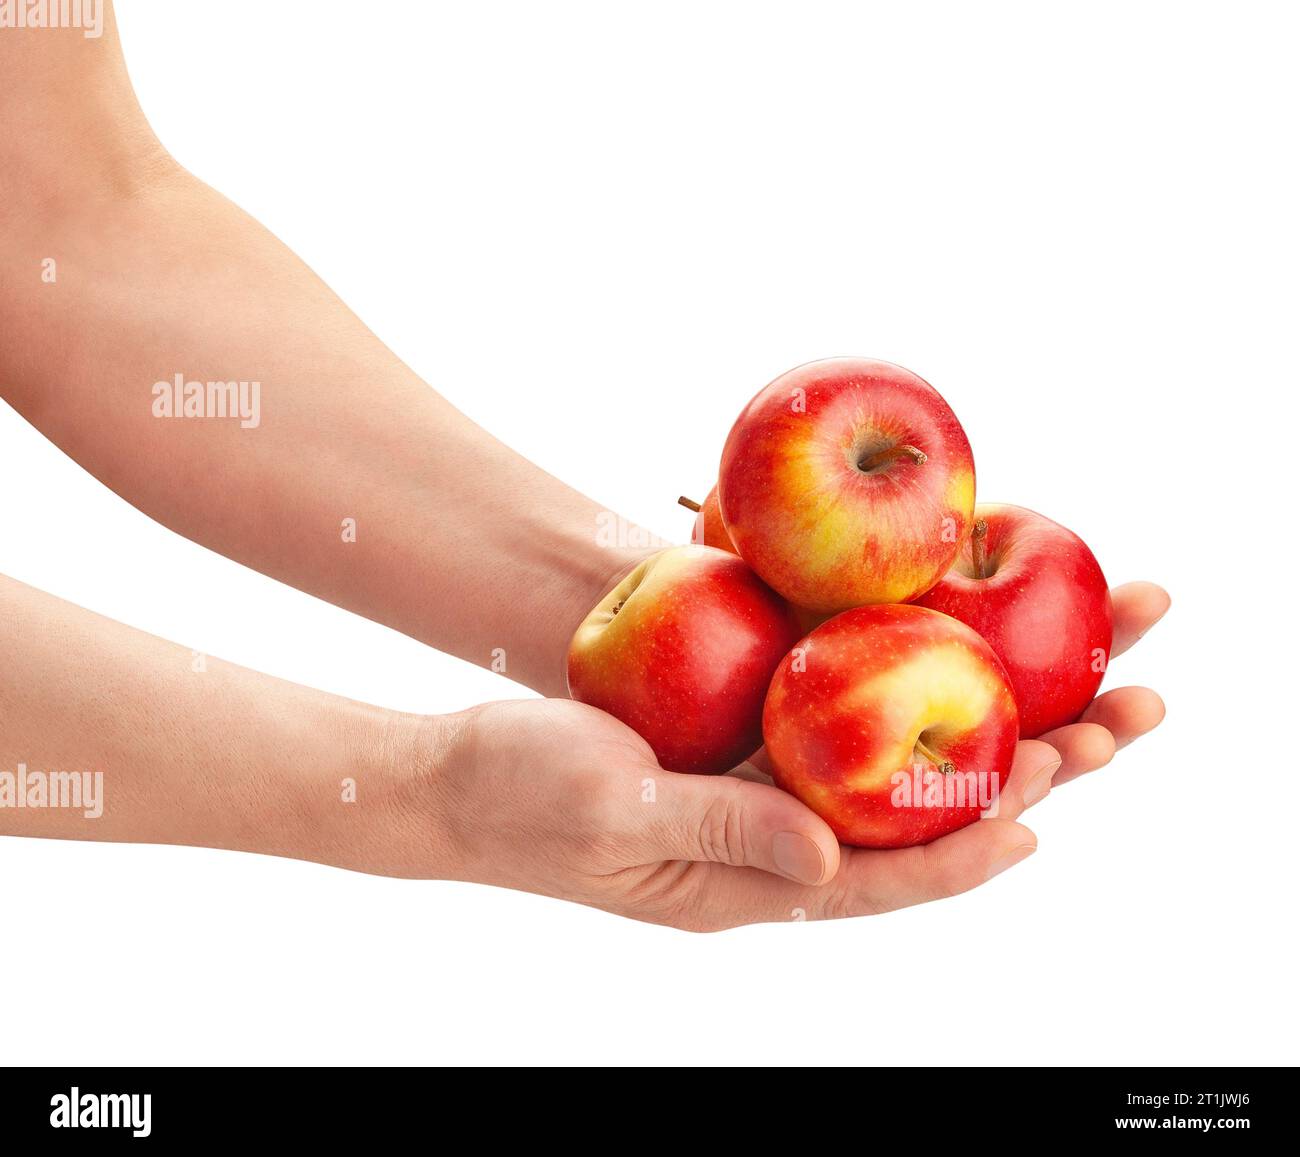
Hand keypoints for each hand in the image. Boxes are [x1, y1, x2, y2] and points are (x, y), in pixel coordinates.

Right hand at [380, 701, 1024, 931]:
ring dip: (964, 734)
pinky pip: (826, 727)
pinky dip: (884, 695)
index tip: (1044, 810)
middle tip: (1100, 735)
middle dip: (1003, 787)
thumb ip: (722, 832)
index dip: (961, 852)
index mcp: (747, 888)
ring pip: (881, 771)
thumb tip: (831, 861)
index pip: (878, 884)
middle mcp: (770, 846)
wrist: (457, 773)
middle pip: (906, 825)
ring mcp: (755, 794)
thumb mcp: (613, 812)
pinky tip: (930, 652)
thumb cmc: (518, 800)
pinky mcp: (734, 745)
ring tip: (1057, 694)